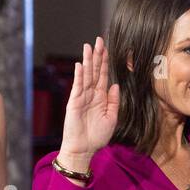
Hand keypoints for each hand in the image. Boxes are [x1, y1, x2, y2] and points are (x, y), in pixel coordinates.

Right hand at [58, 38, 119, 171]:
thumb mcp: (111, 118)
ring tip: (88, 46)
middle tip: (98, 40)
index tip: (107, 48)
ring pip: (86, 75)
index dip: (105, 62)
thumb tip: (115, 84)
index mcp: (100, 97)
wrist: (84, 149)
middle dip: (97, 56)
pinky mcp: (74, 102)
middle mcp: (91, 94)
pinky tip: (81, 65)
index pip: (103, 75)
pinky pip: (78, 86)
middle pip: (94, 71)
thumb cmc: (97, 136)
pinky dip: (79, 75)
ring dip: (87, 61)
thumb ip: (113, 101)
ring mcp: (81, 97)